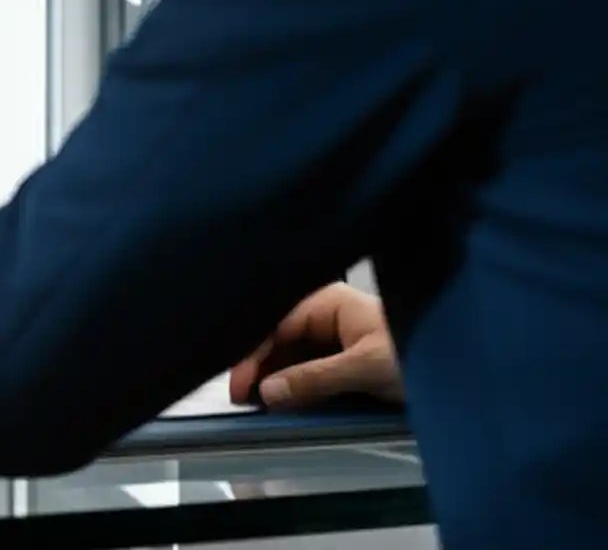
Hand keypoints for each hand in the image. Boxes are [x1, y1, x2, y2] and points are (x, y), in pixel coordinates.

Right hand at [229, 282, 403, 409]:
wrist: (468, 370)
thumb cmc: (418, 353)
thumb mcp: (365, 367)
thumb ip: (314, 379)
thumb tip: (267, 392)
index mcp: (329, 303)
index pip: (275, 325)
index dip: (252, 355)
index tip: (238, 386)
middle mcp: (327, 315)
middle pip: (278, 339)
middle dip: (258, 366)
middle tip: (242, 399)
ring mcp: (334, 336)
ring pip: (290, 355)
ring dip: (273, 377)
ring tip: (256, 403)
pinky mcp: (343, 358)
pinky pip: (306, 368)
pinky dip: (292, 384)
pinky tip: (281, 400)